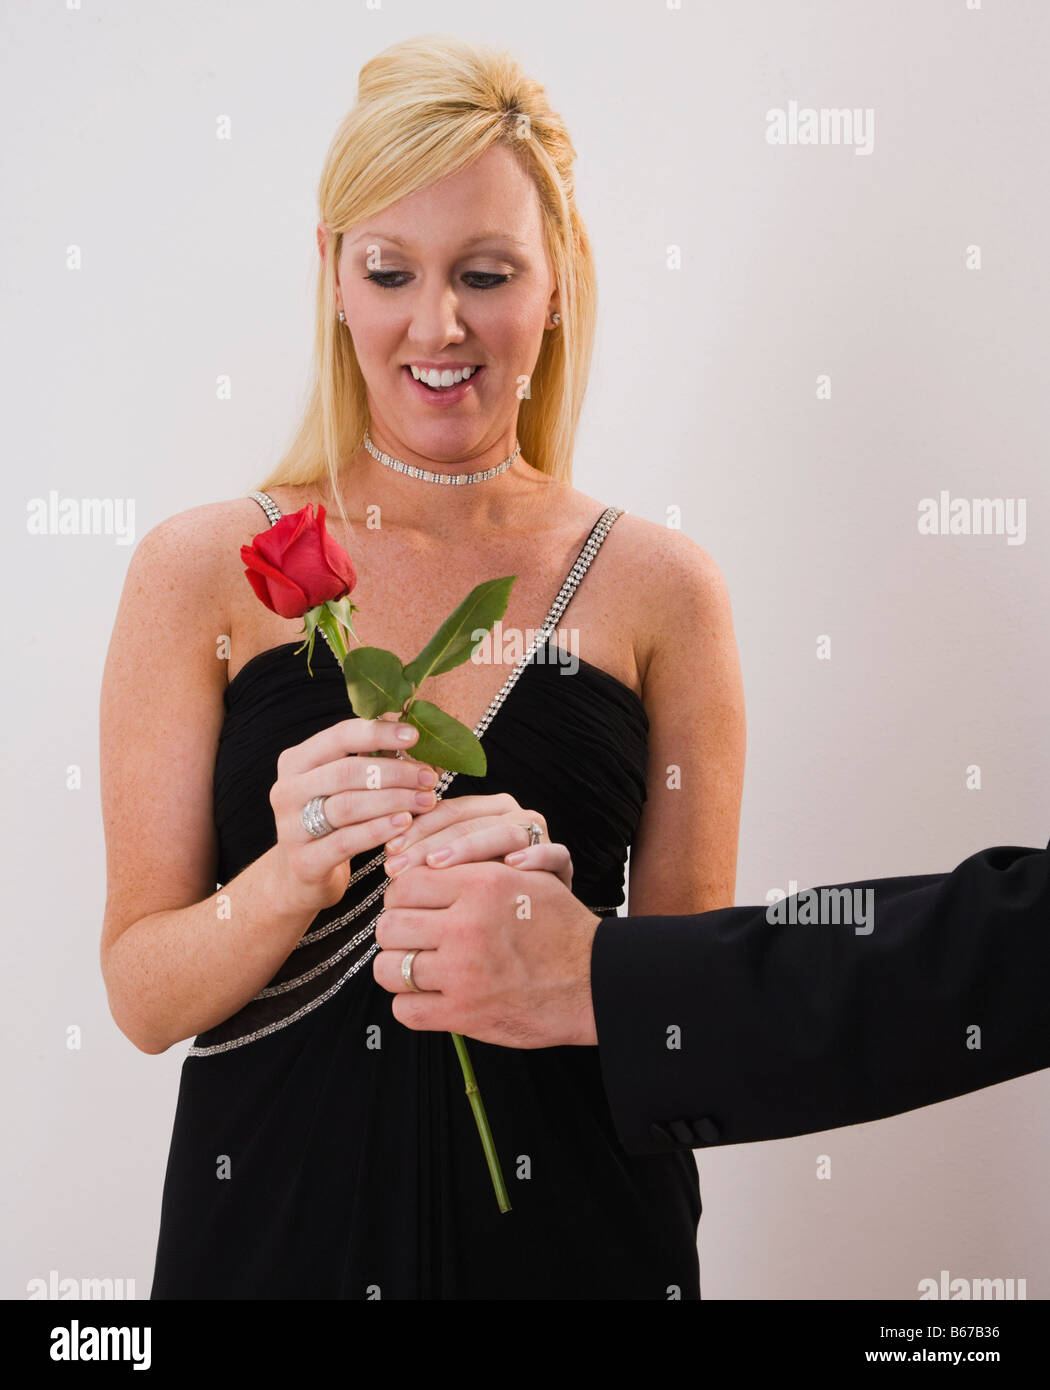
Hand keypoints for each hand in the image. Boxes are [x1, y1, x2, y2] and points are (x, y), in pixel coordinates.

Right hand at [266, 717, 437, 918]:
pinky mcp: (304, 861)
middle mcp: (286, 790)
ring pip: (348, 806)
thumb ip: (372, 762)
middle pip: (346, 772)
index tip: (415, 736)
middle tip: (429, 777)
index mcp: (296, 761)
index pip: (339, 736)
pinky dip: (379, 829)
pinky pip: (346, 841)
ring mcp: (291, 827)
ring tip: (426, 800)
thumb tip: (423, 741)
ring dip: (394, 800)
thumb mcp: (343, 787)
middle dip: (395, 772)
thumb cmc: (334, 821)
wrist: (302, 876)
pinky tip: (405, 823)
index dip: (379, 733)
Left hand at [373, 861, 599, 1046]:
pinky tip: (429, 997)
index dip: (401, 897)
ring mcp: (462, 972)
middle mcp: (466, 925)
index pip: (404, 884)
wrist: (593, 980)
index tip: (411, 907)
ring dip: (397, 970)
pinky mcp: (463, 1013)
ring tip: (417, 968)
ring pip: (387, 968)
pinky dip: (411, 1005)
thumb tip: (423, 864)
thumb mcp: (525, 878)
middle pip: (388, 926)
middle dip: (395, 933)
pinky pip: (404, 1009)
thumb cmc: (559, 927)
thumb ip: (475, 867)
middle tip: (411, 939)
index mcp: (480, 884)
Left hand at [383, 793, 571, 889]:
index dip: (415, 830)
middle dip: (430, 843)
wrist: (548, 937)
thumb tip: (388, 860)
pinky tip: (512, 864)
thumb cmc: (496, 904)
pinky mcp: (562, 865)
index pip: (447, 811)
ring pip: (505, 831)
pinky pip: (554, 853)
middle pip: (468, 822)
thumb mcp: (463, 876)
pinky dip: (535, 855)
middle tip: (398, 870)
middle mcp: (515, 818)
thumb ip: (433, 860)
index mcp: (490, 812)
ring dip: (470, 846)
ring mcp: (541, 839)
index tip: (388, 855)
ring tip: (438, 865)